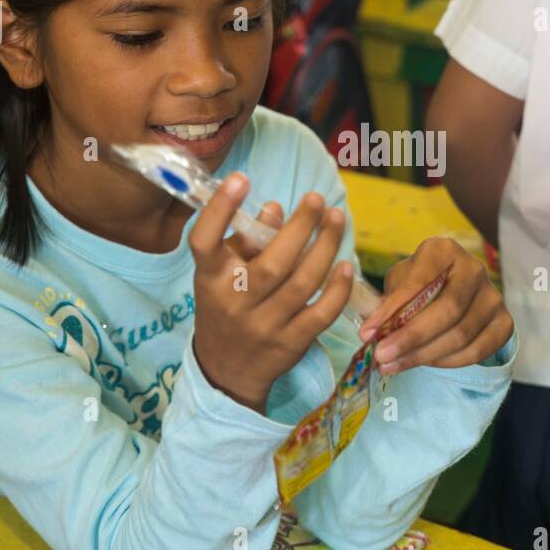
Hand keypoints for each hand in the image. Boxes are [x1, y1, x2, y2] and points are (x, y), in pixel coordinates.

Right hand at [189, 173, 354, 413]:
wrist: (227, 371)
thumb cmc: (225, 308)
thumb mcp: (221, 275)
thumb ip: (246, 241)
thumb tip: (276, 208)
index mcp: (210, 279)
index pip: (205, 242)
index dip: (220, 209)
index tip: (241, 178)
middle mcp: (234, 303)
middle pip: (272, 263)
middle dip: (300, 226)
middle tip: (317, 199)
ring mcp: (264, 326)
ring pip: (302, 284)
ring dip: (325, 248)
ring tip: (337, 219)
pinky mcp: (290, 344)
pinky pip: (320, 313)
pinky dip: (336, 288)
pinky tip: (345, 264)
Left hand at [358, 236, 512, 374]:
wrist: (457, 291)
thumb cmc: (420, 284)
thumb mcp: (400, 282)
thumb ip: (389, 301)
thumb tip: (372, 331)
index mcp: (444, 251)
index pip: (420, 280)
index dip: (392, 309)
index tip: (367, 333)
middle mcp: (474, 268)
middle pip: (446, 310)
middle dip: (410, 337)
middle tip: (381, 356)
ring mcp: (493, 296)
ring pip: (461, 334)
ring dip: (424, 355)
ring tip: (393, 365)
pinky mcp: (504, 322)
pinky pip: (478, 350)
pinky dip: (448, 362)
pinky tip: (424, 364)